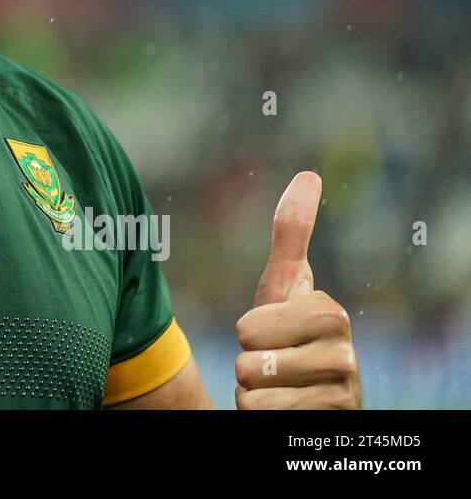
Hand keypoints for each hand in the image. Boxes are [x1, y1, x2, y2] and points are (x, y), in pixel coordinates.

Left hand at [234, 171, 361, 408]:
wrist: (310, 400)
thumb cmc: (290, 337)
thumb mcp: (284, 287)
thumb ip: (292, 234)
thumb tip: (309, 173)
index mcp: (330, 312)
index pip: (246, 328)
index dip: (248, 334)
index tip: (274, 334)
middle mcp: (346, 352)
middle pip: (248, 359)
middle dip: (249, 364)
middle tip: (275, 364)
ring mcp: (343, 390)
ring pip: (253, 390)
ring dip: (255, 392)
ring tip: (281, 387)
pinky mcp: (333, 418)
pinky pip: (261, 415)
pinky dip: (262, 414)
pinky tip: (287, 410)